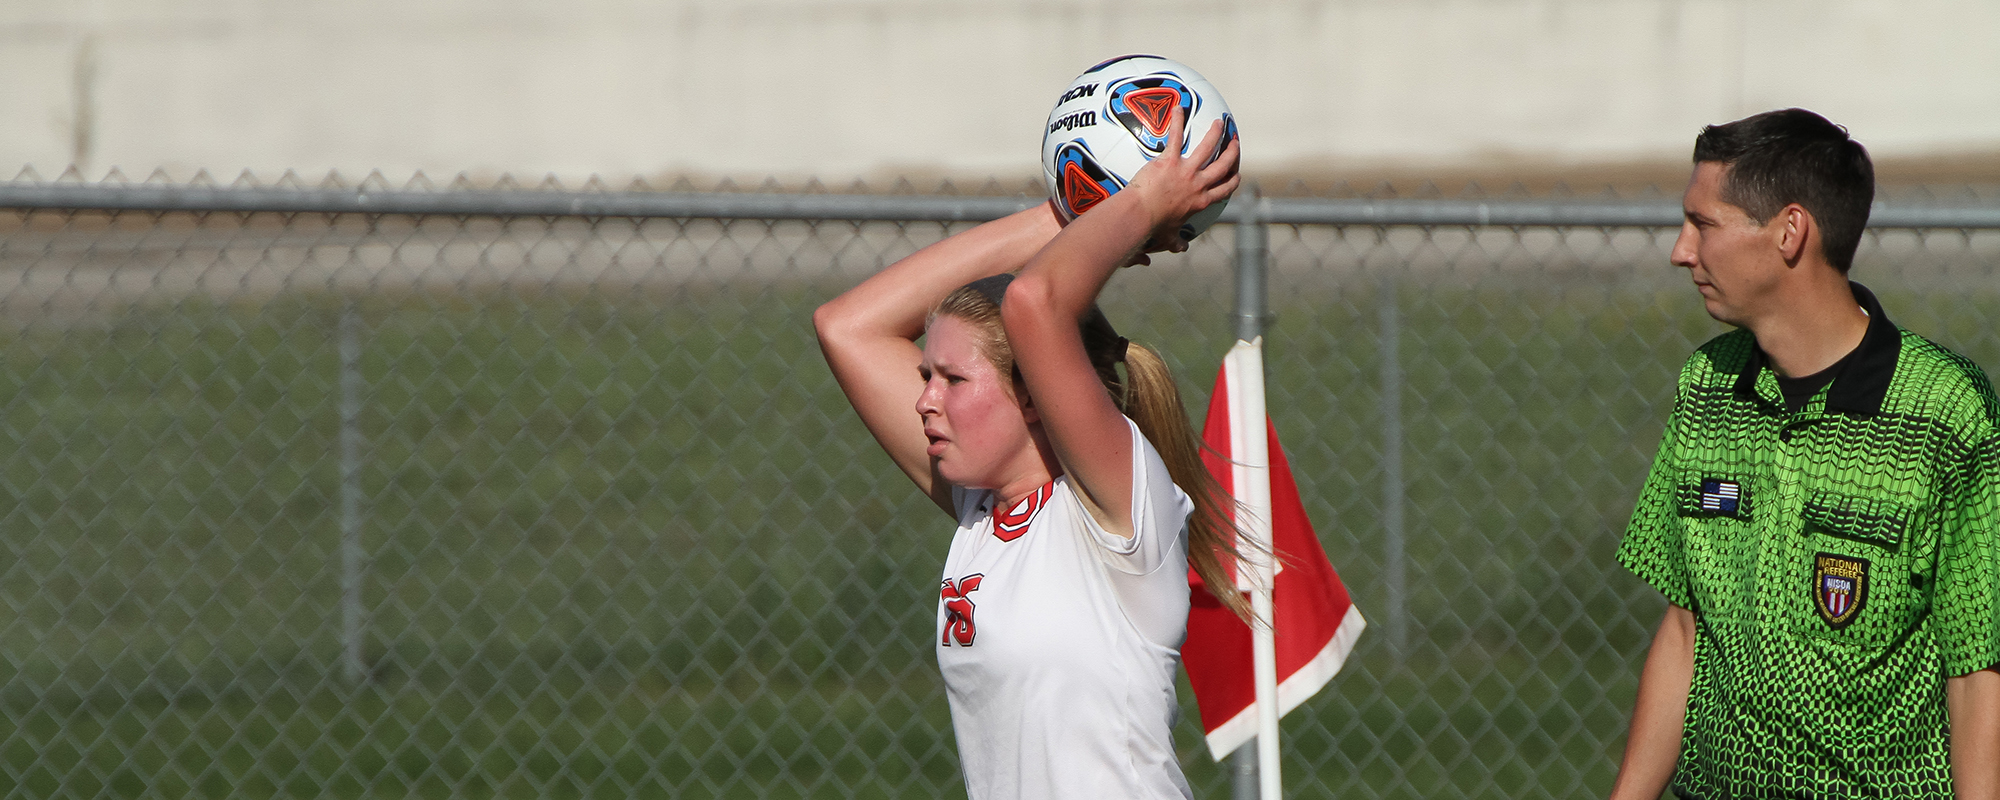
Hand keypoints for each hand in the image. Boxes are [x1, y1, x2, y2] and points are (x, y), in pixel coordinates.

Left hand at [1122, 104, 1241, 257]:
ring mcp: (1186, 171)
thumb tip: (1181, 249)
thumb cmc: (1153, 227)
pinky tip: (1178, 109)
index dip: (1233, 180)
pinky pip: (1175, 137)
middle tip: (1235, 142)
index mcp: (1201, 201)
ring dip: (1216, 134)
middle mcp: (1198, 184)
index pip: (1224, 190)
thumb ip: (1177, 241)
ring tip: (1219, 122)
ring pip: (1207, 148)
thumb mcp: (1169, 236)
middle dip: (1232, 153)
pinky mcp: (1170, 160)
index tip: (1237, 172)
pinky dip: (1177, 122)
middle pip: (1223, 166)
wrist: (1140, 215)